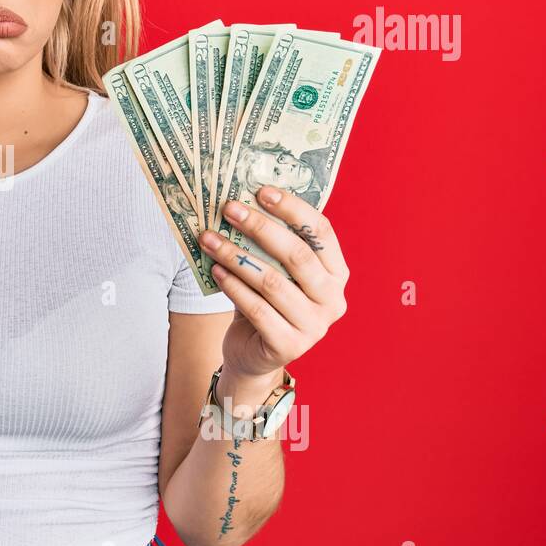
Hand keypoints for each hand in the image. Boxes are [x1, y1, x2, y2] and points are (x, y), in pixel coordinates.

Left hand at [198, 186, 349, 378]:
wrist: (253, 354)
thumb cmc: (264, 303)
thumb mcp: (273, 271)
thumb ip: (267, 245)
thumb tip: (239, 203)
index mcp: (336, 273)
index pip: (321, 232)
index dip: (292, 209)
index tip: (260, 191)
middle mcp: (332, 299)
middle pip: (297, 255)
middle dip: (260, 227)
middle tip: (228, 208)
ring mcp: (314, 326)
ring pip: (272, 282)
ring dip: (236, 256)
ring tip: (209, 239)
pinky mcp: (289, 346)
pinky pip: (257, 309)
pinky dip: (233, 286)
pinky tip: (215, 270)